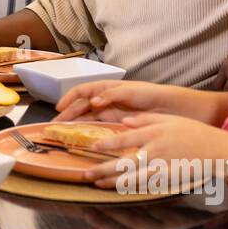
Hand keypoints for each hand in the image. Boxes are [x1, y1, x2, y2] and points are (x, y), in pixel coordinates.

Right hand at [55, 80, 193, 122]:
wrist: (172, 108)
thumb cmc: (153, 94)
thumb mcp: (132, 91)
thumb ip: (112, 94)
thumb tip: (93, 100)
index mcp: (107, 88)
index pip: (82, 91)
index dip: (69, 98)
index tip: (59, 107)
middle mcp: (106, 100)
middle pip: (81, 107)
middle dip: (67, 115)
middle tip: (55, 127)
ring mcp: (111, 113)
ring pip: (87, 119)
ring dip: (75, 125)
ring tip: (64, 135)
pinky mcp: (118, 125)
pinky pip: (99, 128)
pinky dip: (88, 133)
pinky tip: (82, 140)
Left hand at [77, 113, 227, 189]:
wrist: (218, 151)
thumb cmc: (195, 132)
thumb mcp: (169, 119)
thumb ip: (145, 119)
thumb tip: (124, 121)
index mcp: (153, 134)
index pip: (123, 139)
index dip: (106, 144)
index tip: (92, 147)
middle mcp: (154, 151)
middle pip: (122, 163)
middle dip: (101, 169)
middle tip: (85, 174)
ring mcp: (160, 168)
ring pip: (130, 178)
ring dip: (111, 182)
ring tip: (96, 183)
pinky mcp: (167, 180)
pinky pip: (144, 185)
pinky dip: (130, 188)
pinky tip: (119, 189)